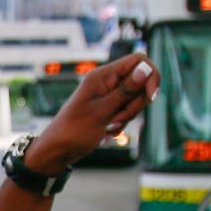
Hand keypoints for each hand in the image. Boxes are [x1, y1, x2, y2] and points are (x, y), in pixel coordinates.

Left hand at [26, 53, 160, 174]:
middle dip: (135, 104)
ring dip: (127, 116)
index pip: (138, 61)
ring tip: (108, 127)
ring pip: (135, 100)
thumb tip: (145, 68)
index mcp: (103, 75)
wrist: (58, 150)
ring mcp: (109, 95)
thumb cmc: (75, 130)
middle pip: (140, 83)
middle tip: (116, 118)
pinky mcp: (110, 108)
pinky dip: (121, 124)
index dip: (150, 75)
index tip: (152, 96)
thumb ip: (126, 90)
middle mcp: (107, 81)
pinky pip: (127, 112)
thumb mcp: (103, 111)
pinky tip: (107, 132)